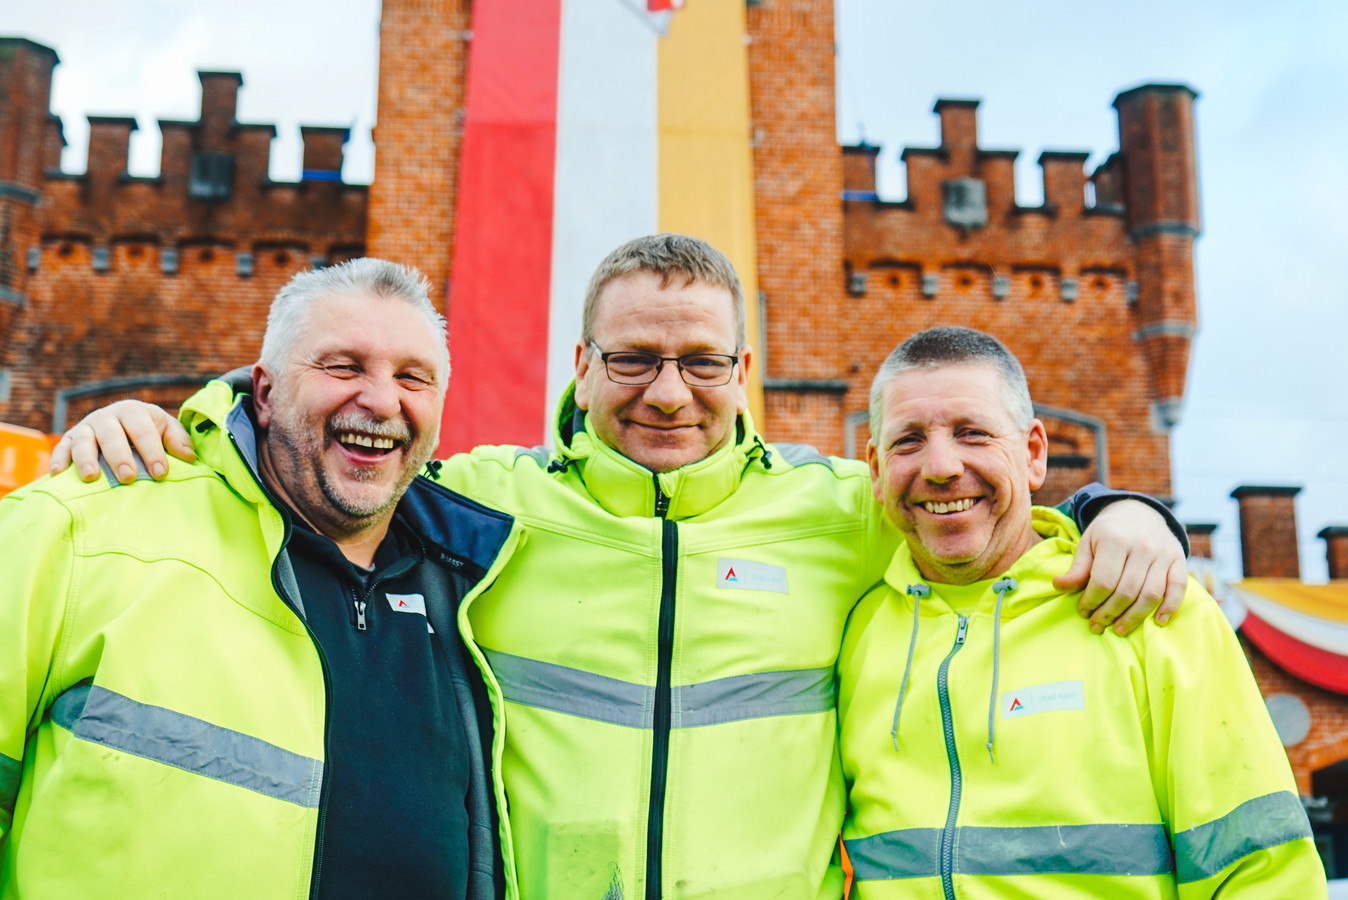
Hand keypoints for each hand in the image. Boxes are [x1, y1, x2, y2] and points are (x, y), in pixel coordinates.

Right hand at [49, 400, 195, 483]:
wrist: (123, 424)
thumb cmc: (150, 431)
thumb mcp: (166, 430)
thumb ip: (178, 440)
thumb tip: (189, 457)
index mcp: (133, 411)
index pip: (143, 430)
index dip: (152, 451)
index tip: (160, 473)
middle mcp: (107, 416)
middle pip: (111, 434)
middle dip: (120, 456)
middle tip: (128, 477)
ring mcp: (86, 427)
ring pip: (83, 440)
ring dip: (86, 458)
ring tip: (92, 477)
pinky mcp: (69, 439)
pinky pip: (62, 448)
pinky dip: (59, 459)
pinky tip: (59, 474)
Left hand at [1054, 499, 1186, 634]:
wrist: (1139, 512)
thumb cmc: (1109, 532)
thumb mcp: (1087, 542)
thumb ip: (1077, 567)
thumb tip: (1058, 585)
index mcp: (1115, 540)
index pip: (1103, 580)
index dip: (1092, 600)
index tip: (1083, 611)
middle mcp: (1142, 546)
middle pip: (1127, 590)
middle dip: (1110, 613)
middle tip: (1097, 625)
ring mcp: (1163, 553)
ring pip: (1151, 593)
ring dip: (1135, 617)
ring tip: (1119, 629)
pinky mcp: (1179, 559)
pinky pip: (1179, 587)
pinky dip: (1171, 606)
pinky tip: (1158, 621)